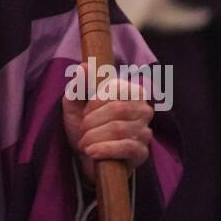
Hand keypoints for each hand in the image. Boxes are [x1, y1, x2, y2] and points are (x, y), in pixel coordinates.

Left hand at [61, 62, 153, 183]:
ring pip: (119, 129)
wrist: (86, 154)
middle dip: (92, 121)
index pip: (115, 89)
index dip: (95, 101)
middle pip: (118, 109)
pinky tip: (92, 152)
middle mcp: (143, 109)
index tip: (84, 112)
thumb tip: (84, 66)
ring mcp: (145, 131)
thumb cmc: (83, 123)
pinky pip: (127, 147)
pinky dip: (105, 149)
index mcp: (130, 91)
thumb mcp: (75, 102)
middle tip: (82, 129)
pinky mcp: (142, 152)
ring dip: (94, 137)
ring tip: (84, 143)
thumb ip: (80, 84)